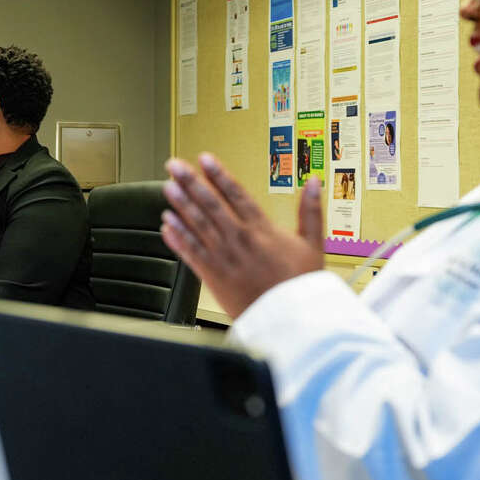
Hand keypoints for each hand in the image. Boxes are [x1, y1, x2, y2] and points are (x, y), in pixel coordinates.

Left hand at [161, 153, 323, 319]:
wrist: (290, 320)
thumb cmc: (301, 284)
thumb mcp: (313, 244)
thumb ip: (310, 211)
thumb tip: (313, 183)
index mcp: (262, 229)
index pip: (236, 194)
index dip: (218, 174)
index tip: (205, 159)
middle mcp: (240, 239)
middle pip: (210, 204)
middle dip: (191, 182)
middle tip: (175, 165)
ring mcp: (224, 257)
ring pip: (197, 225)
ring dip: (180, 204)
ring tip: (167, 187)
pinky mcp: (214, 276)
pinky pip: (191, 253)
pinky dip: (177, 238)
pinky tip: (166, 225)